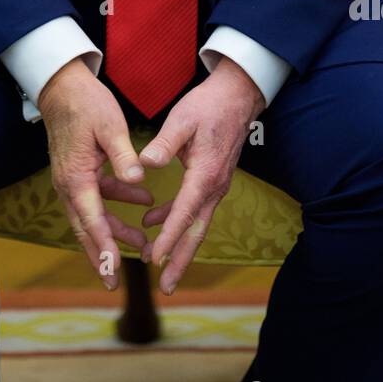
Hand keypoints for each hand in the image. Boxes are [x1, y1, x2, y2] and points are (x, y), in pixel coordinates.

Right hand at [39, 58, 154, 290]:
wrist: (63, 86)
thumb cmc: (86, 104)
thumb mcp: (110, 126)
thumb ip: (124, 155)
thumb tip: (140, 180)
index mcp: (76, 177)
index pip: (92, 220)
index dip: (105, 246)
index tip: (114, 270)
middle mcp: (68, 184)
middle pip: (85, 229)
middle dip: (101, 255)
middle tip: (114, 283)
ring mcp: (71, 179)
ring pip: (91, 215)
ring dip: (114, 230)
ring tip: (141, 246)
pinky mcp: (78, 171)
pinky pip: (96, 197)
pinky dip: (116, 203)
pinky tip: (142, 198)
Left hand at [138, 58, 266, 294]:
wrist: (238, 95)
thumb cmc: (209, 104)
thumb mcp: (182, 119)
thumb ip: (164, 143)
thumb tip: (144, 164)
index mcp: (205, 174)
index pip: (184, 214)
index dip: (169, 238)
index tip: (155, 260)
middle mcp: (214, 186)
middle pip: (196, 232)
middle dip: (181, 260)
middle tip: (167, 287)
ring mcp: (215, 185)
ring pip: (196, 223)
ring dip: (178, 245)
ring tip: (157, 266)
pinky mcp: (211, 179)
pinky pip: (194, 207)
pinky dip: (175, 219)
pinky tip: (152, 222)